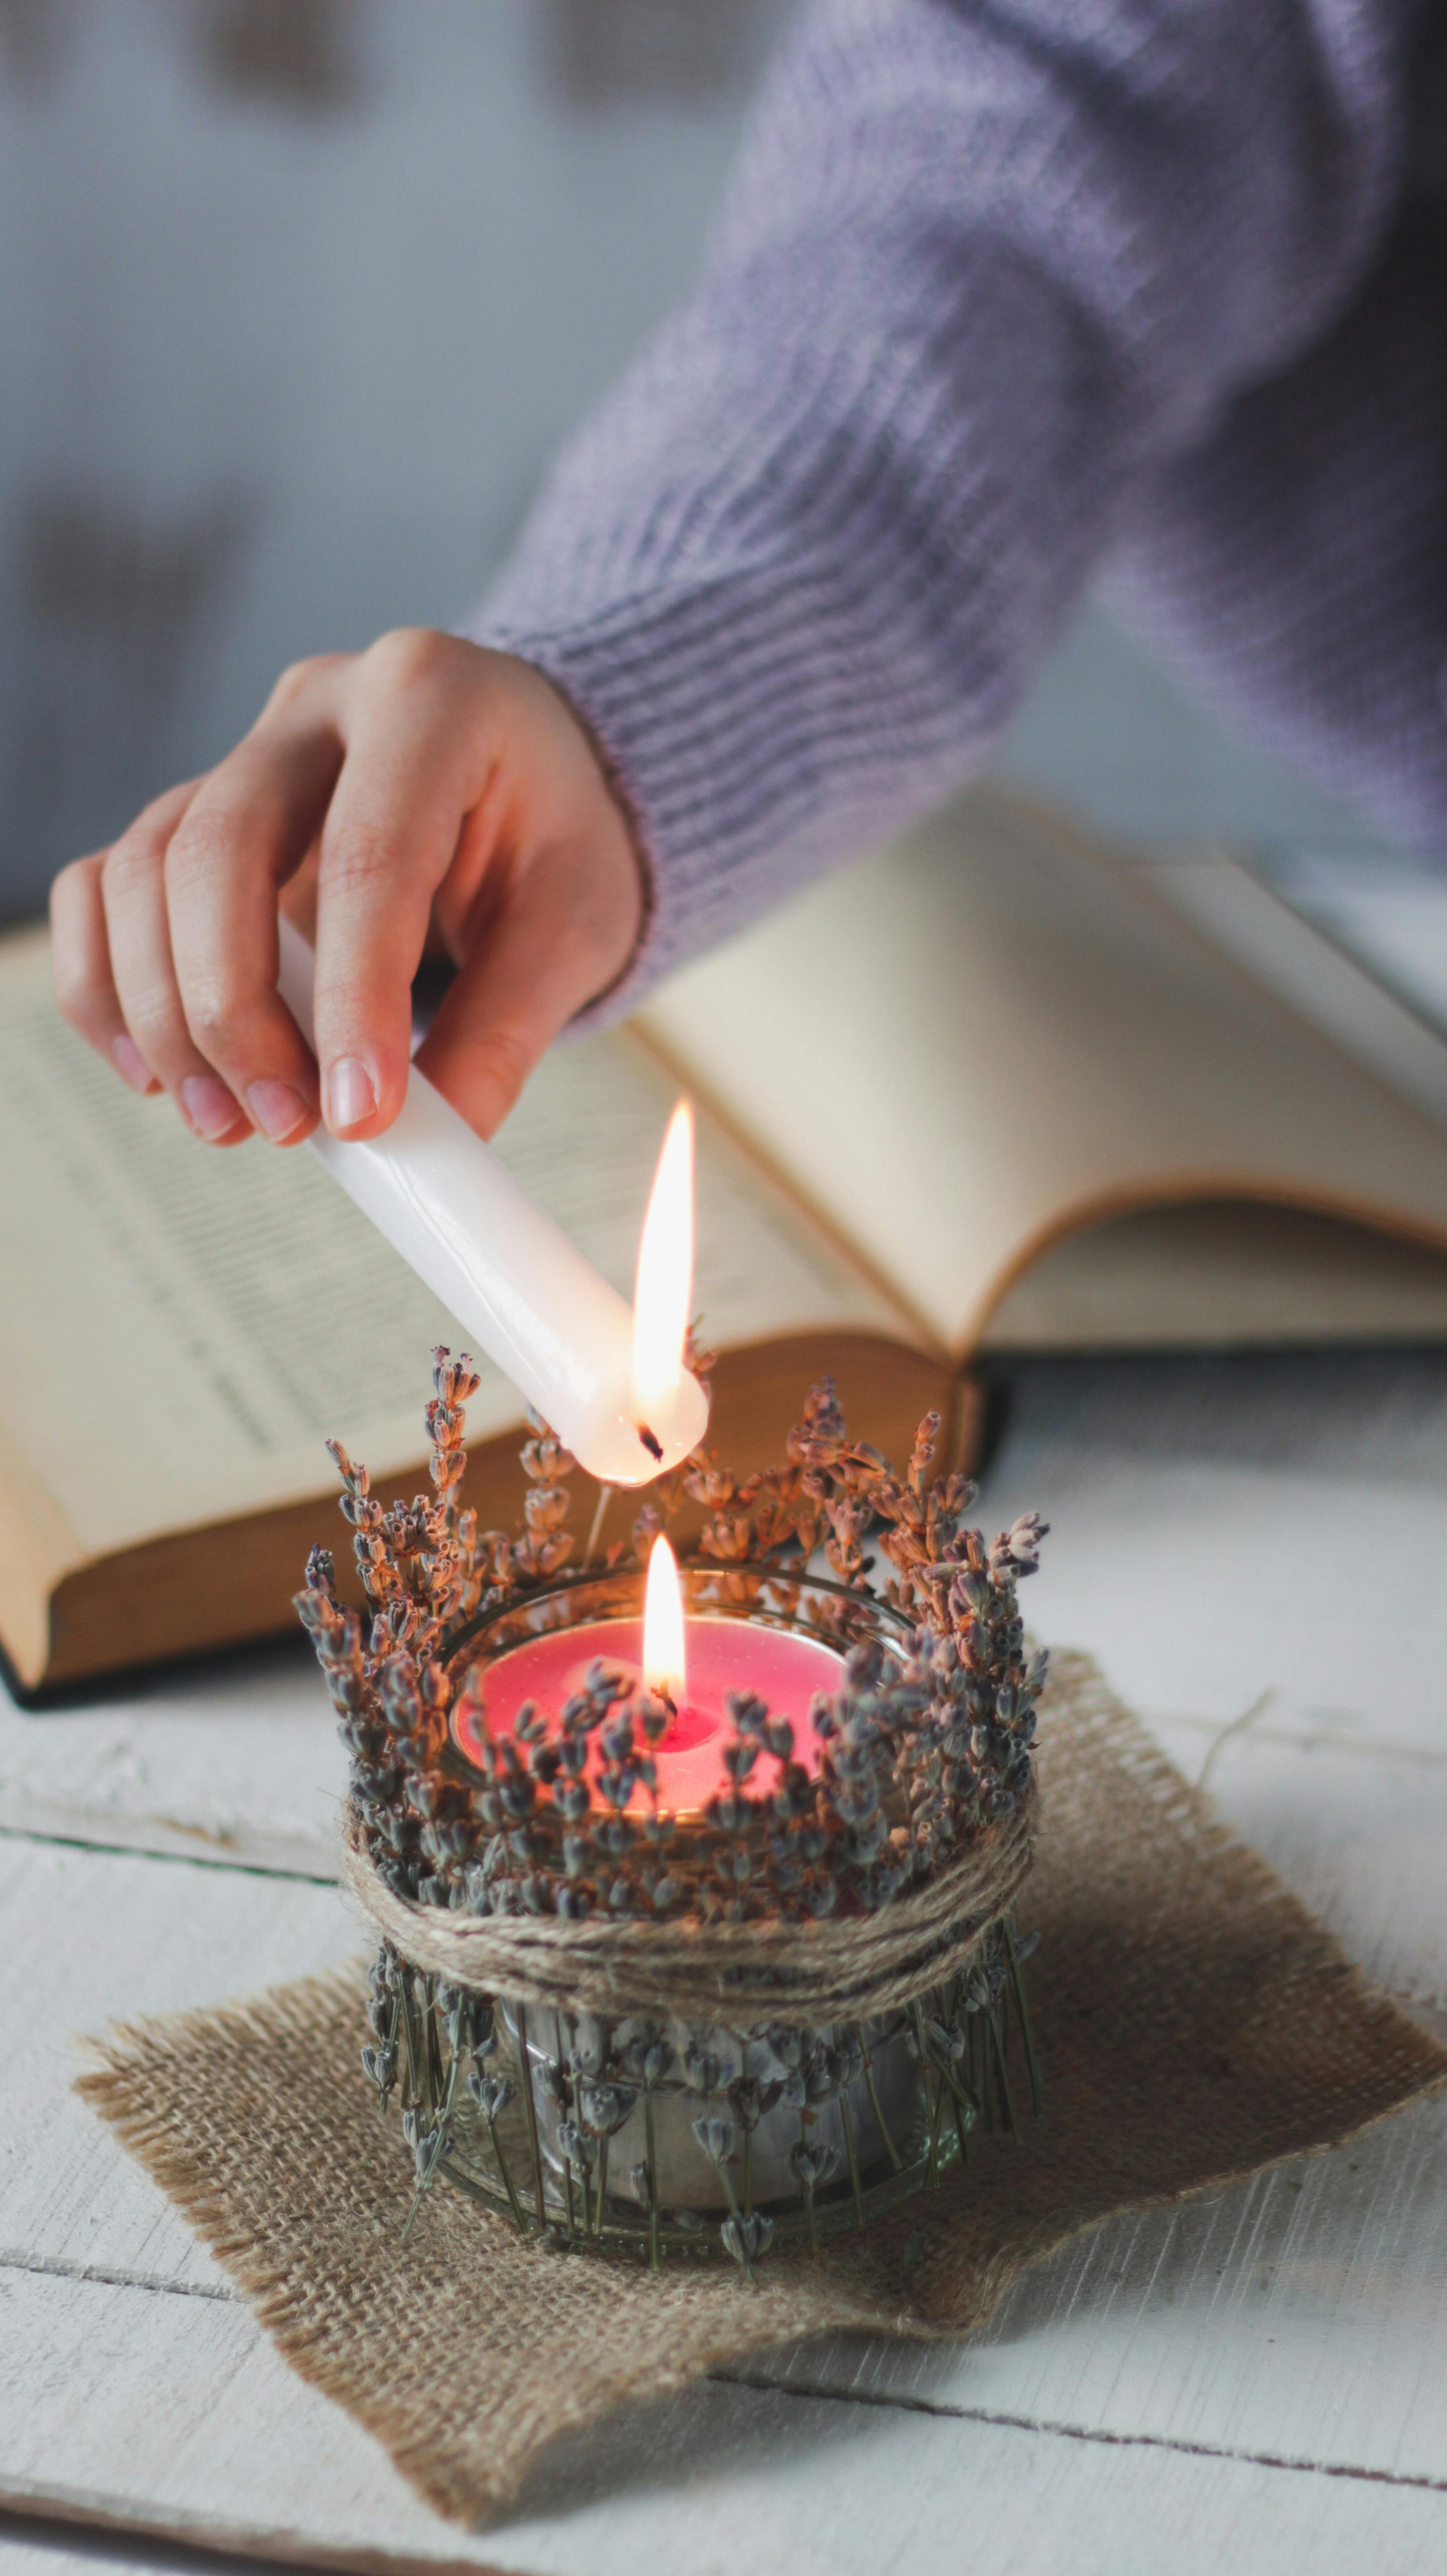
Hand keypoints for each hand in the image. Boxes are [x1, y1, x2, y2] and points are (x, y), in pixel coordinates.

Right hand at [49, 633, 644, 1144]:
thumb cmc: (558, 832)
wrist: (533, 770)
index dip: (352, 1000)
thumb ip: (504, 1030)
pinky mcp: (195, 804)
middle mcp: (319, 704)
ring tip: (228, 1121)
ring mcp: (242, 749)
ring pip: (145, 869)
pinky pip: (106, 884)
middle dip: (233, 1010)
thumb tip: (434, 1151)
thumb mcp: (574, 925)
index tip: (358, 1116)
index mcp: (432, 701)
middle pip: (219, 849)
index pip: (368, 857)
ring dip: (165, 1013)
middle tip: (285, 1125)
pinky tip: (155, 1072)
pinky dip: (106, 983)